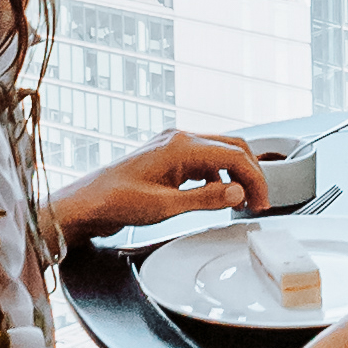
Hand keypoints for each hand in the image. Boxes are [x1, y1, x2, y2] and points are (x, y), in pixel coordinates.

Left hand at [46, 131, 268, 242]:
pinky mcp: (167, 158)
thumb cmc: (115, 203)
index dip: (255, 179)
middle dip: (250, 174)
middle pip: (231, 148)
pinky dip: (216, 177)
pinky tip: (215, 196)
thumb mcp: (165, 207)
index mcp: (180, 145)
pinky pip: (203, 162)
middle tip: (257, 202)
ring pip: (218, 154)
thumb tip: (238, 193)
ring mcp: (172, 146)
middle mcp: (178, 139)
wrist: (85, 204)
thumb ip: (205, 199)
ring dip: (234, 176)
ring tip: (240, 202)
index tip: (261, 202)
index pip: (234, 155)